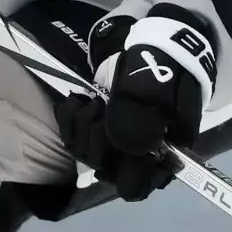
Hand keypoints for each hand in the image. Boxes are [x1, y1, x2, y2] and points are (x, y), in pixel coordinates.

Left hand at [54, 7, 216, 200]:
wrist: (156, 45)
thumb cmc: (163, 67)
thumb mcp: (155, 87)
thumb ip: (141, 117)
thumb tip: (126, 147)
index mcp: (160, 155)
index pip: (135, 187)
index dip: (120, 169)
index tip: (115, 137)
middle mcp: (136, 156)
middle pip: (105, 170)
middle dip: (97, 138)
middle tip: (102, 107)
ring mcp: (114, 142)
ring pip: (85, 154)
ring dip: (81, 126)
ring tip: (93, 101)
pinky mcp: (96, 128)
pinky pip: (71, 137)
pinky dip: (69, 118)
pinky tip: (78, 100)